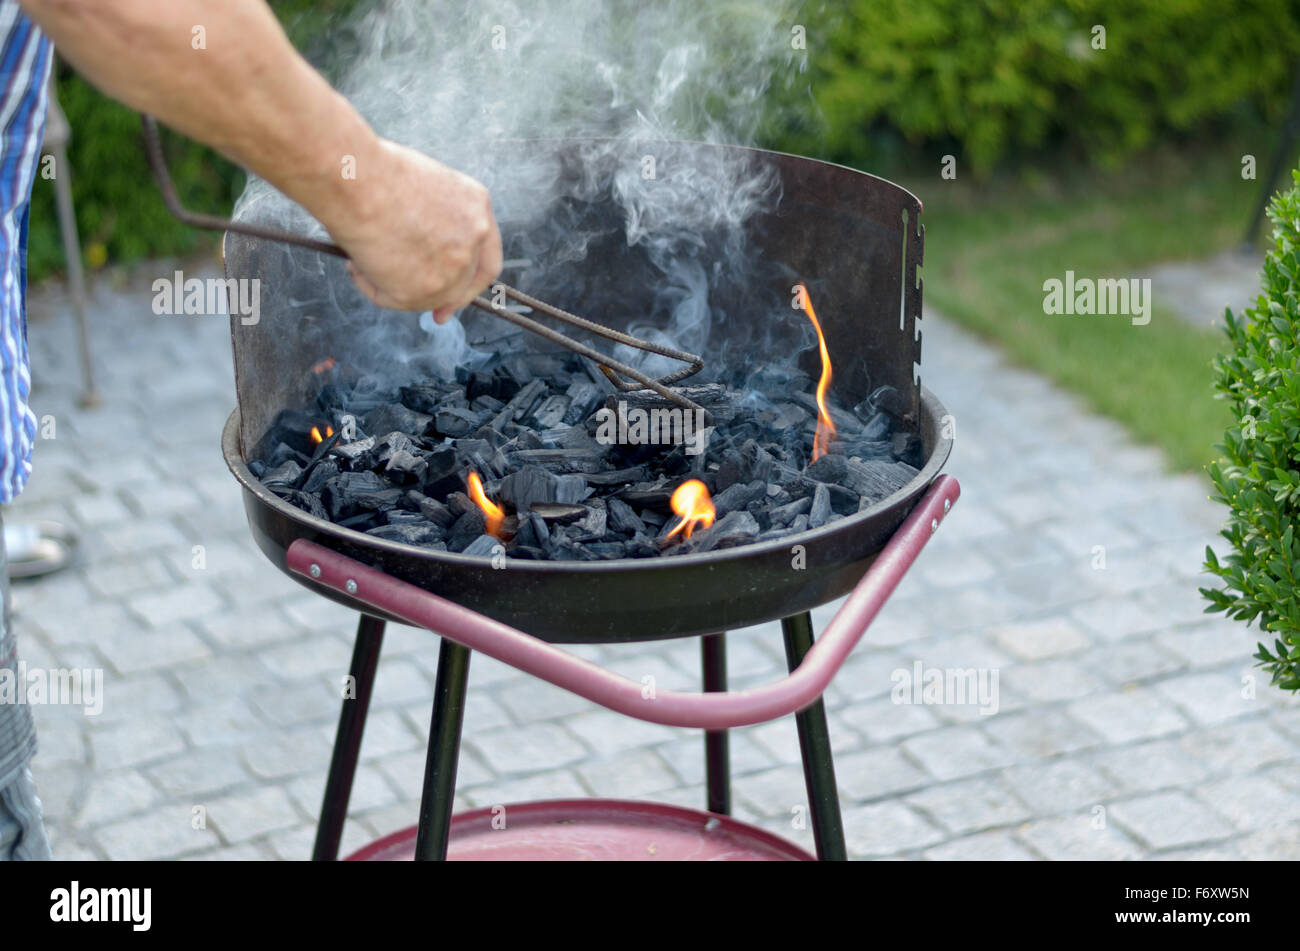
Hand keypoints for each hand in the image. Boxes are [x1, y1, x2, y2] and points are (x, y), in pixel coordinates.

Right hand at [331, 138, 501, 321]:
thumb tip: (420, 246)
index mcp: (477, 209)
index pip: (486, 257)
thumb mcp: (424, 189)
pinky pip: (390, 299)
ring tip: (362, 258)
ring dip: (393, 283)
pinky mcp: (424, 291)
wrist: (357, 181)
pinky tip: (354, 263)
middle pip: (463, 284)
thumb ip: (436, 222)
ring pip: (427, 296)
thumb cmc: (376, 172)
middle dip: (441, 297)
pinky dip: (369, 285)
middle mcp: (473, 242)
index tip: (456, 292)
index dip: (471, 279)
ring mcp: (453, 270)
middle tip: (419, 304)